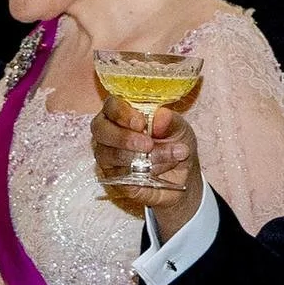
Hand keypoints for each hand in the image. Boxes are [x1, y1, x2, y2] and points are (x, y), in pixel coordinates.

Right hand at [90, 96, 201, 226]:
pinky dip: (143, 172)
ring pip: (111, 154)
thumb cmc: (174, 143)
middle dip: (124, 137)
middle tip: (148, 144)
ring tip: (170, 156)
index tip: (141, 122)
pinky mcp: (112, 178)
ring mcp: (107, 156)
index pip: (111, 106)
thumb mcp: (179, 128)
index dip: (122, 113)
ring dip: (143, 156)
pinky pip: (119, 175)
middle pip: (100, 129)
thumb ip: (169, 121)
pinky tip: (160, 170)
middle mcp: (108, 132)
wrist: (182, 174)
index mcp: (122, 112)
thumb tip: (160, 115)